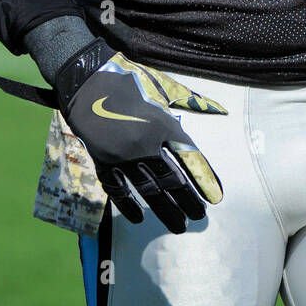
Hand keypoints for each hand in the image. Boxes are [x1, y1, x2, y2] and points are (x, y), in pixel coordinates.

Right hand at [0, 39, 225, 232]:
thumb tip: (219, 109)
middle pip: (172, 180)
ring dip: (165, 210)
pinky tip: (140, 218)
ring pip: (148, 190)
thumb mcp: (163, 87)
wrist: (86, 79)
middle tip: (199, 217)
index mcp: (163, 125)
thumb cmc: (128, 80)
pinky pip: (116, 189)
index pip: (190, 158)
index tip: (215, 197)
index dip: (204, 179)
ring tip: (179, 226)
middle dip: (187, 201)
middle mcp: (145, 144)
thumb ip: (191, 101)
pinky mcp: (102, 161)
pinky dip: (128, 205)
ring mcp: (122, 156)